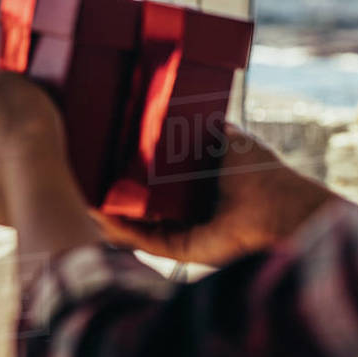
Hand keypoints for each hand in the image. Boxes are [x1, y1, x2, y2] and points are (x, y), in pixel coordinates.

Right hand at [91, 122, 339, 266]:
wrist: (279, 208)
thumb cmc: (260, 171)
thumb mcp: (228, 137)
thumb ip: (203, 126)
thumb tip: (181, 106)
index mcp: (199, 186)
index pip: (156, 178)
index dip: (131, 168)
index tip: (105, 153)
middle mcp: (188, 211)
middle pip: (140, 203)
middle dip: (112, 192)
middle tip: (83, 175)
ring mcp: (183, 233)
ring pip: (135, 224)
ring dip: (108, 213)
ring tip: (78, 193)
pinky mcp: (180, 250)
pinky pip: (143, 240)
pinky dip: (119, 228)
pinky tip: (96, 212)